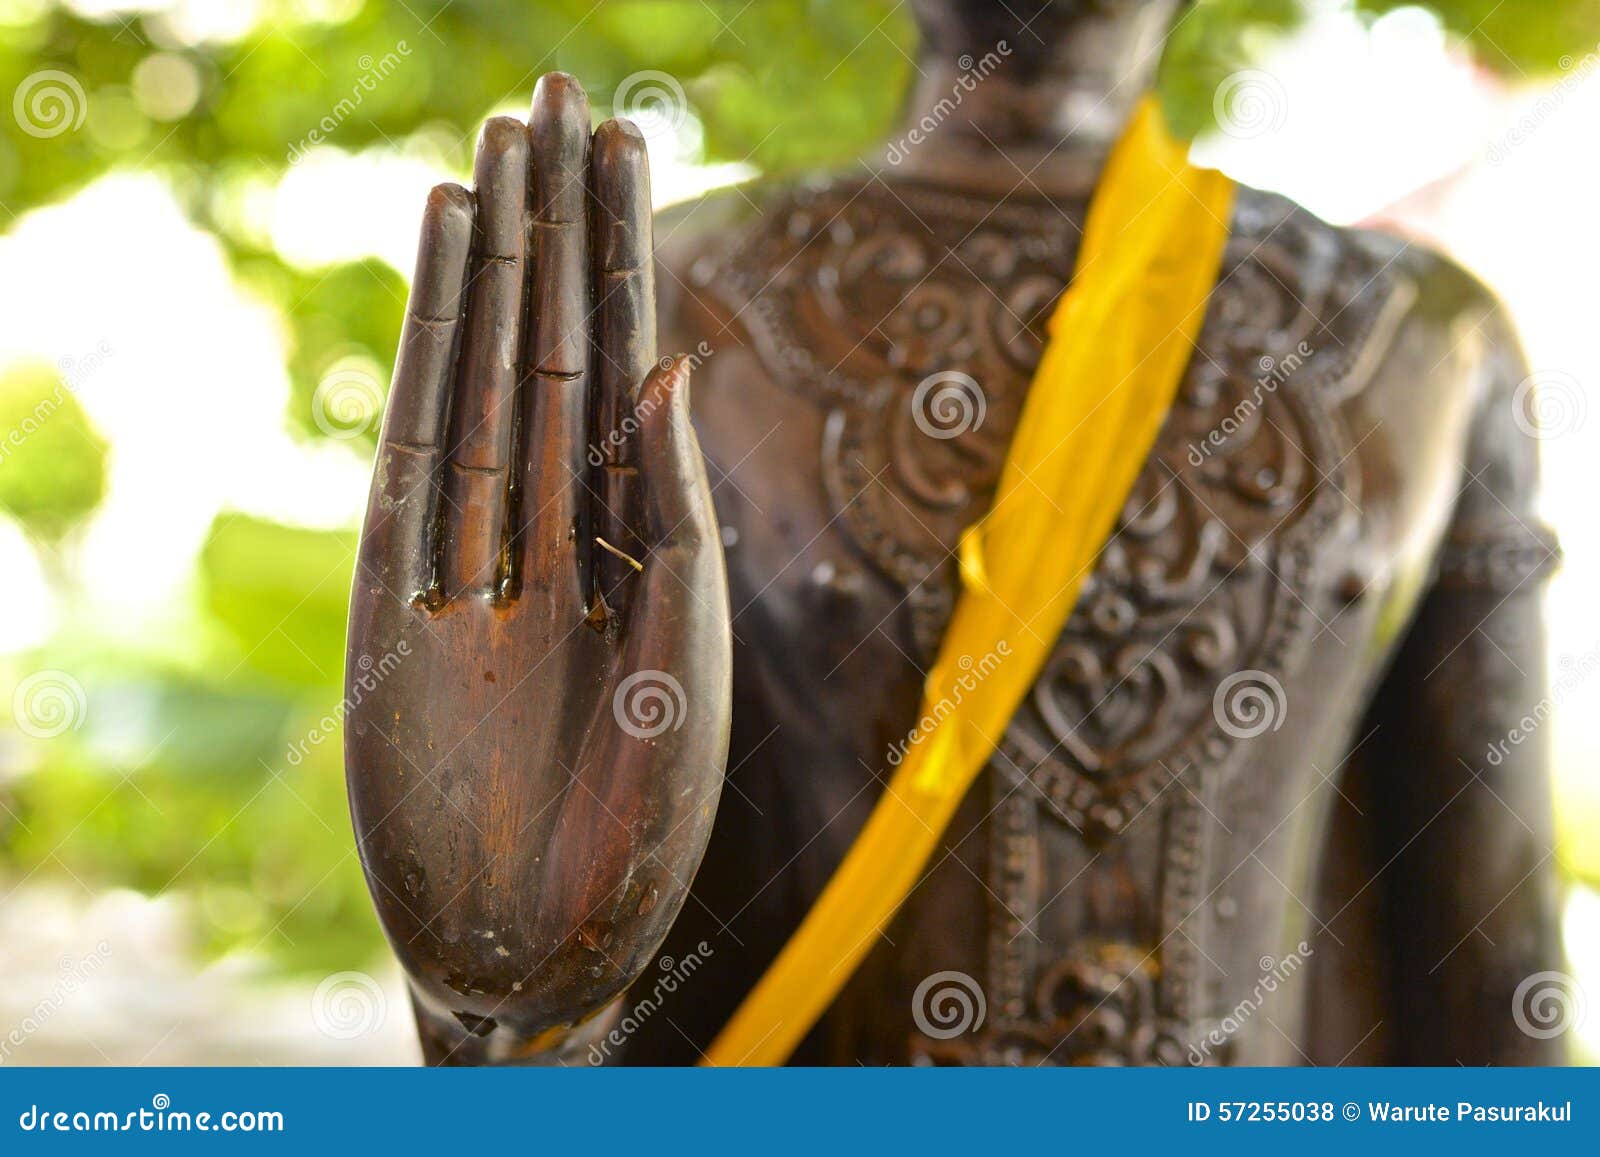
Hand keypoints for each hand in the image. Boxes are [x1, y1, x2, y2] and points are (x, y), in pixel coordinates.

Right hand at [343, 74, 729, 1062]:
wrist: (546, 946)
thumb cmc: (641, 825)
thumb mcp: (683, 663)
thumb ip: (677, 514)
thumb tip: (678, 362)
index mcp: (642, 542)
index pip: (632, 362)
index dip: (624, 253)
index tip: (621, 141)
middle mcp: (559, 528)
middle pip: (556, 343)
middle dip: (556, 225)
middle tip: (550, 92)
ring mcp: (476, 554)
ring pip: (487, 376)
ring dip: (489, 264)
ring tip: (492, 150)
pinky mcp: (397, 599)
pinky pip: (415, 451)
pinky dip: (426, 356)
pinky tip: (437, 265)